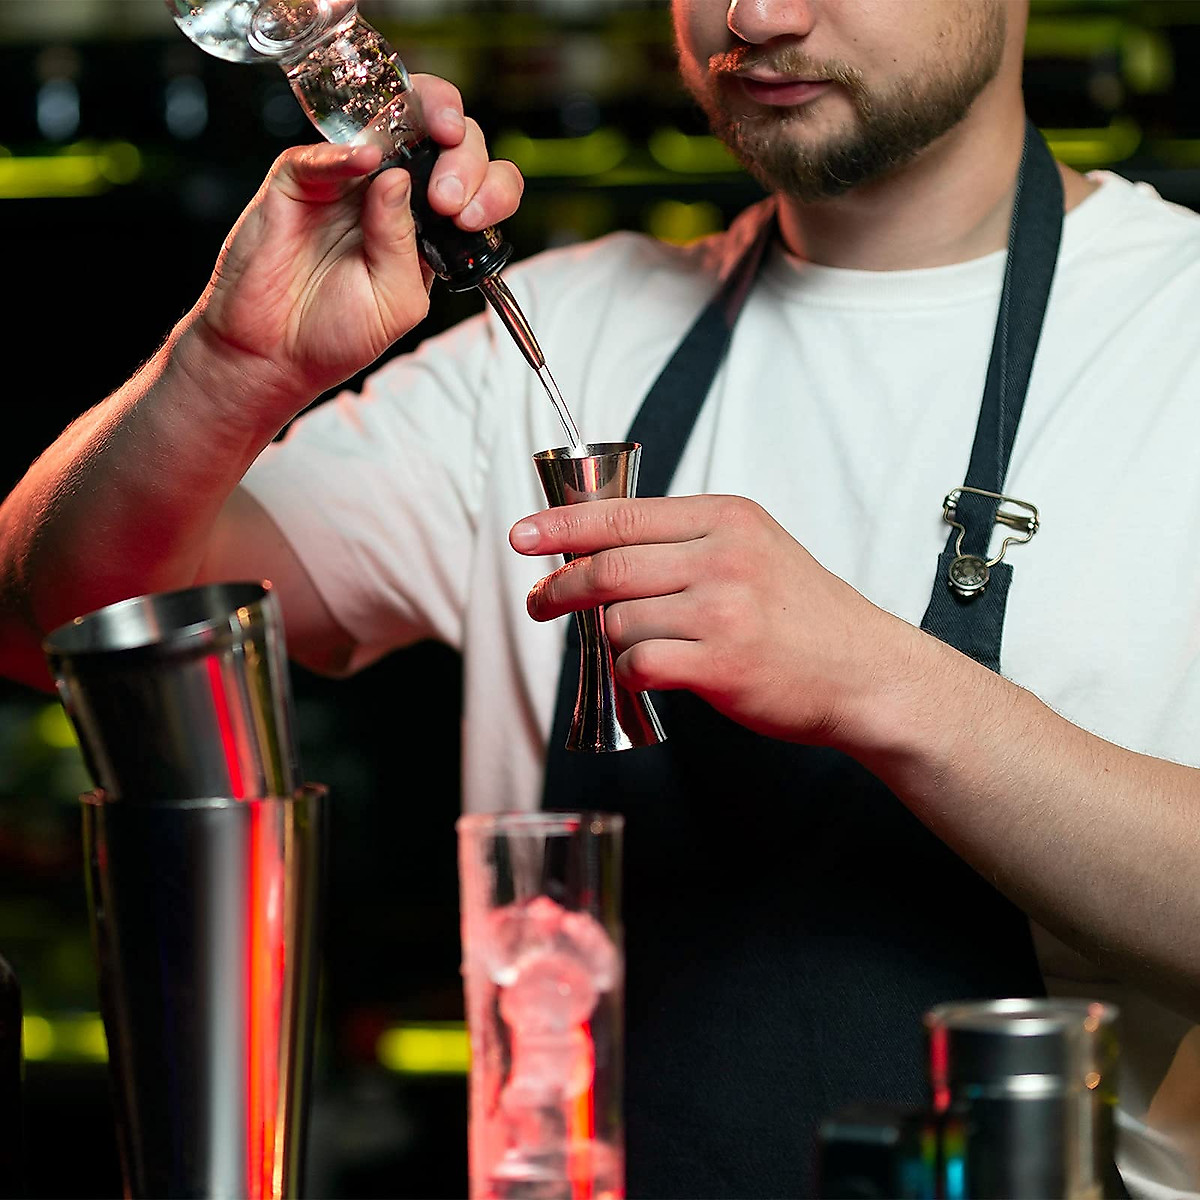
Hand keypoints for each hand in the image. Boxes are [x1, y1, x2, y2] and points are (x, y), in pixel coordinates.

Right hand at [184, 75, 523, 422]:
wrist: (274, 352)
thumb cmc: (334, 332)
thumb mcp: (397, 302)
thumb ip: (408, 247)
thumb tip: (402, 180)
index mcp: (427, 226)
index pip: (475, 183)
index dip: (488, 187)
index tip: (473, 216)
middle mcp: (393, 193)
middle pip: (444, 138)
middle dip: (464, 154)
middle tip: (450, 196)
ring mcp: (347, 179)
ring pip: (392, 121)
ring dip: (422, 125)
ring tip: (430, 154)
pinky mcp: (299, 177)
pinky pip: (324, 151)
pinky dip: (347, 151)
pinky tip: (367, 160)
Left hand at [511, 494, 918, 747]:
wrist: (865, 672)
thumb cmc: (805, 615)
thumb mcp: (755, 549)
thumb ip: (687, 542)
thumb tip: (600, 547)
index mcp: (728, 518)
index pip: (623, 514)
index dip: (562, 525)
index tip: (524, 536)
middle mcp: (724, 557)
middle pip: (609, 566)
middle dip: (561, 587)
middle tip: (541, 601)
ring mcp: (724, 611)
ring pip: (619, 620)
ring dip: (612, 639)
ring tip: (639, 647)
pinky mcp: (722, 665)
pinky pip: (638, 664)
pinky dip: (630, 673)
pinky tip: (650, 674)